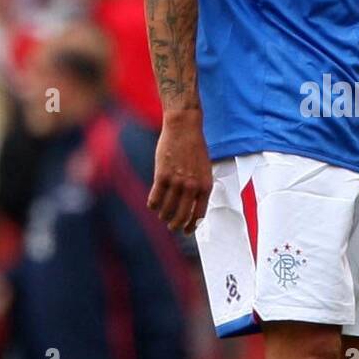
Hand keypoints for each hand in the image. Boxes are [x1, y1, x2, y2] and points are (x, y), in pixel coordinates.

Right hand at [147, 109, 211, 232]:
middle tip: (172, 227)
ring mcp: (177, 182)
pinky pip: (155, 198)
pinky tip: (152, 204)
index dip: (191, 226)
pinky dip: (153, 205)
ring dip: (163, 216)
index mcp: (205, 186)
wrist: (184, 127)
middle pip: (182, 216)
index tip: (186, 231)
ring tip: (162, 215)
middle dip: (176, 225)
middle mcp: (192, 186)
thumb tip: (192, 205)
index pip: (199, 215)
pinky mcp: (162, 175)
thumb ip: (199, 186)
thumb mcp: (204, 168)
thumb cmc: (194, 147)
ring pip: (167, 209)